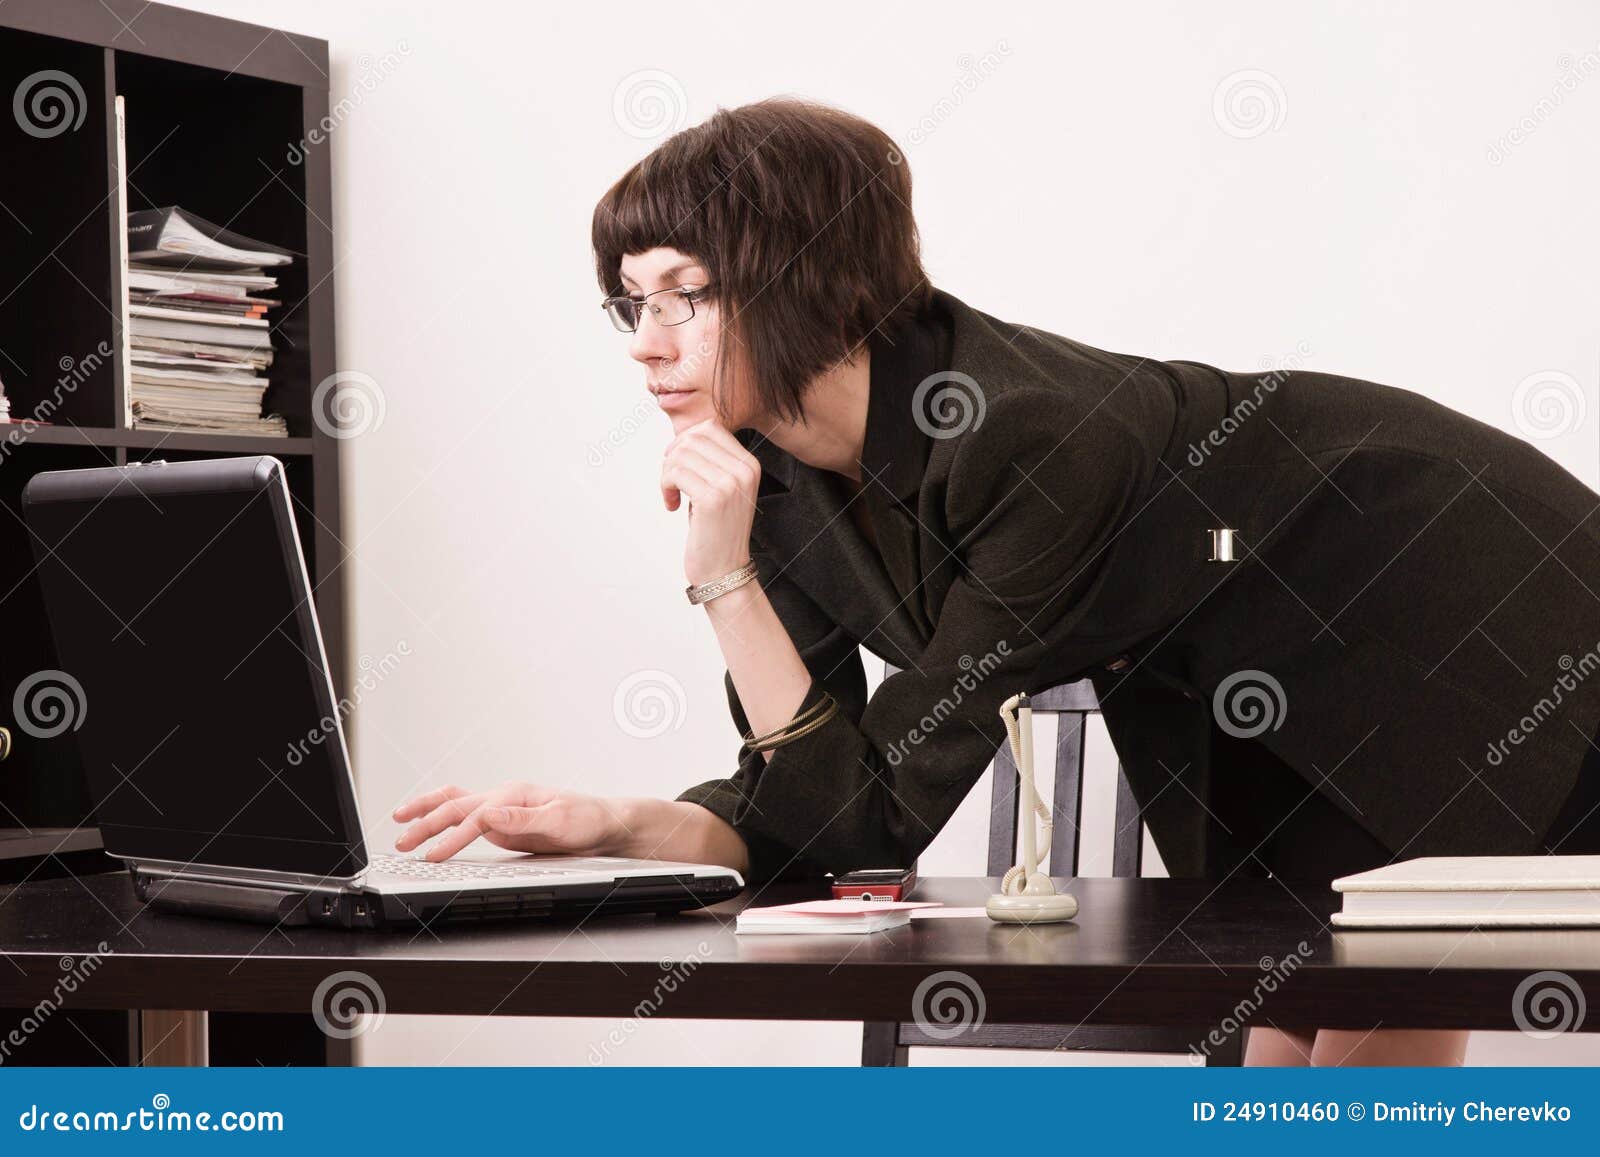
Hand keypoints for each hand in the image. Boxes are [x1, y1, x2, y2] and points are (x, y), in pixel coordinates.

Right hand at [391, 781, 626, 861]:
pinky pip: (465, 815)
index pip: (474, 816)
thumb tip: (490, 814)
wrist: (604, 825)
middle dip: (426, 824)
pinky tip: (427, 821)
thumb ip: (524, 818)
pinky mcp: (502, 823)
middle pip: (455, 807)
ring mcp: (501, 810)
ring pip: (455, 804)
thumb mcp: (561, 820)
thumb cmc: (588, 820)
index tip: (433, 855)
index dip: (452, 837)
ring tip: (399, 823)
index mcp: (514, 796)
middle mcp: (503, 799)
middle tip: (402, 842)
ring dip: (427, 813)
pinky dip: (443, 815)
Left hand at [660, 418, 759, 585]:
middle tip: (671, 480)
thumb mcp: (723, 488)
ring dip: (667, 473)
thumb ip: (711, 461)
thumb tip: (682, 437)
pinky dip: (665, 486)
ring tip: (671, 493)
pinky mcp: (712, 499)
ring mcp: (730, 484)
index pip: (711, 427)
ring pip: (681, 453)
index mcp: (750, 464)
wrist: (725, 570)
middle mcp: (744, 470)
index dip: (686, 440)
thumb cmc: (717, 530)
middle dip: (673, 455)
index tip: (678, 464)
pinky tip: (672, 504)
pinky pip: (675, 473)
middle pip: (693, 437)